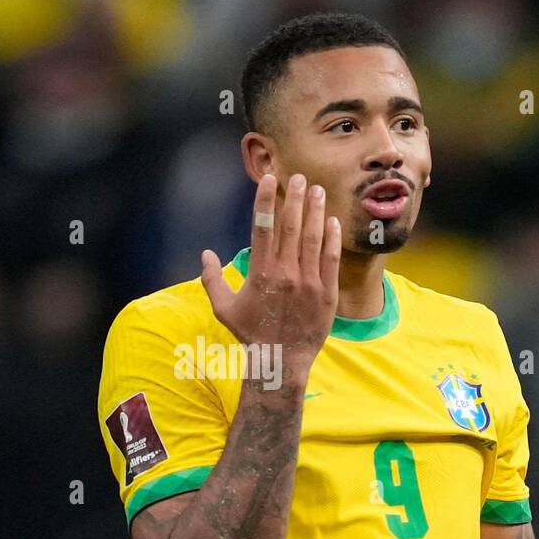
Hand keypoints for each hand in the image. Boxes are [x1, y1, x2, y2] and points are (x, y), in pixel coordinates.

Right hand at [199, 172, 340, 373]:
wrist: (280, 361)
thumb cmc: (250, 333)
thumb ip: (212, 280)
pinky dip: (332, 239)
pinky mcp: (326, 293)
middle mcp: (285, 272)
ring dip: (316, 211)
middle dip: (295, 198)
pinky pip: (331, 260)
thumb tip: (205, 254)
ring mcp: (308, 282)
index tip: (270, 179)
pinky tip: (332, 221)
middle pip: (291, 226)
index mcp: (260, 272)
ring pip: (313, 238)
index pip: (262, 227)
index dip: (266, 200)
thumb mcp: (223, 308)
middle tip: (298, 177)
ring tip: (317, 191)